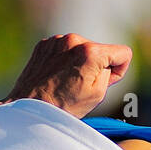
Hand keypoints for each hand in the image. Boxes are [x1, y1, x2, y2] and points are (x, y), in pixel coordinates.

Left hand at [0, 34, 132, 117]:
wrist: (27, 110)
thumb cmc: (63, 107)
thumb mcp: (97, 94)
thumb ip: (110, 72)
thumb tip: (106, 61)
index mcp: (90, 52)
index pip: (123, 53)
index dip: (118, 70)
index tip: (106, 82)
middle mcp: (74, 40)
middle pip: (100, 50)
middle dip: (95, 66)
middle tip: (79, 86)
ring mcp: (57, 41)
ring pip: (80, 49)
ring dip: (77, 63)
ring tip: (64, 83)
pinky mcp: (44, 44)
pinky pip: (63, 49)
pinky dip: (62, 61)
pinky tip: (54, 76)